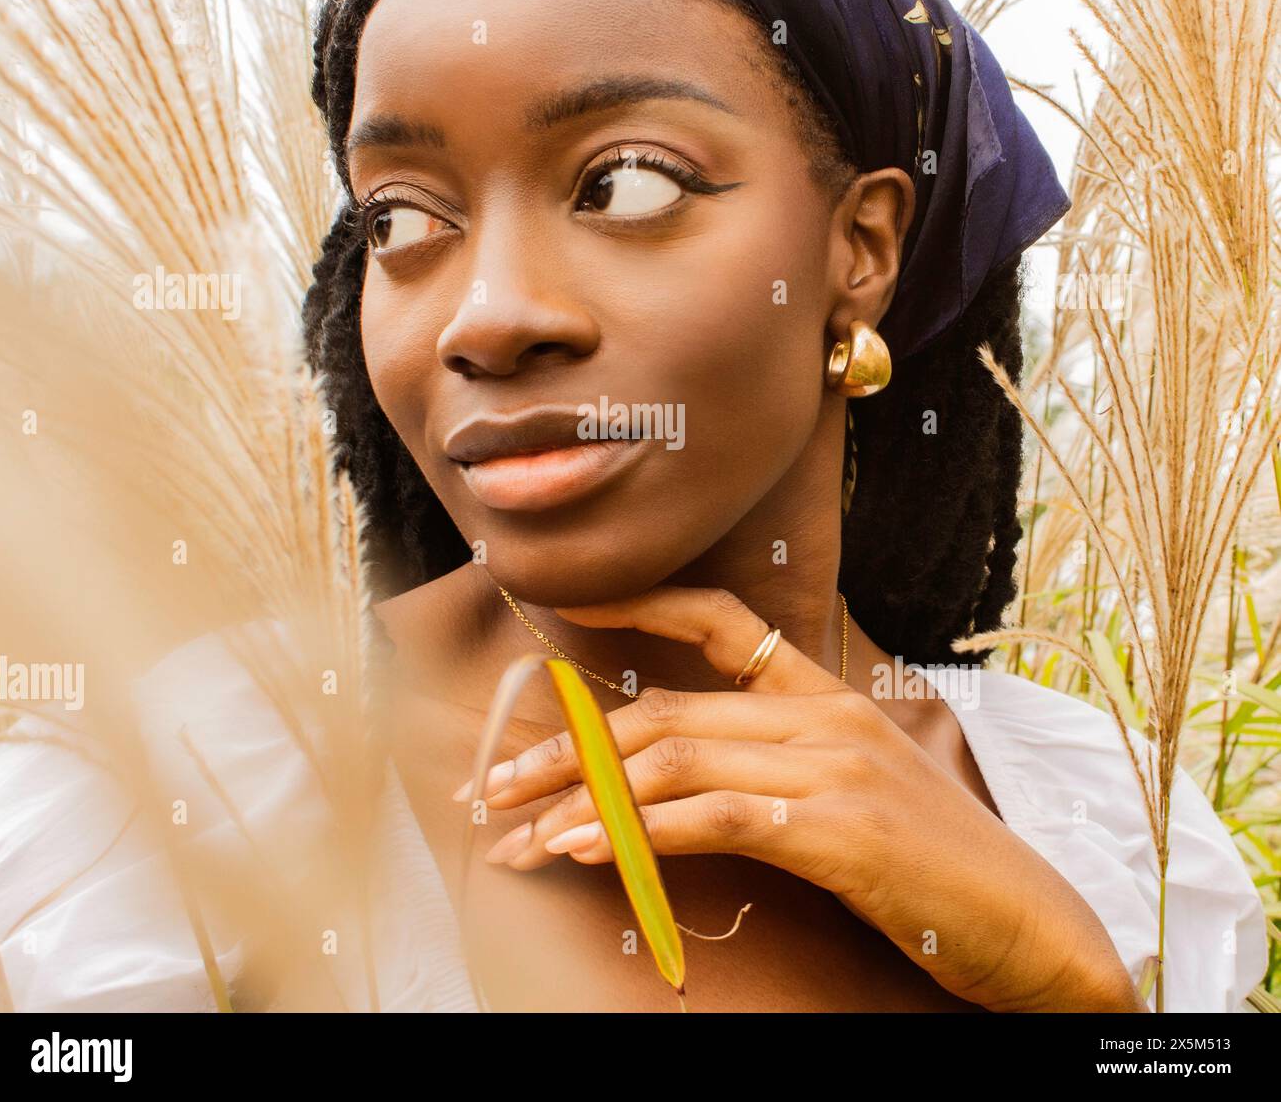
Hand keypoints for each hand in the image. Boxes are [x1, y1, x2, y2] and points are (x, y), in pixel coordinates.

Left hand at [457, 585, 1145, 1012]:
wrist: (1027, 921)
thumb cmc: (934, 860)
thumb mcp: (851, 788)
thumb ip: (773, 764)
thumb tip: (672, 779)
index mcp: (826, 695)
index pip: (724, 619)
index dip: (643, 603)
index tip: (568, 610)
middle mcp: (822, 716)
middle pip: (664, 712)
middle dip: (568, 748)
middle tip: (497, 786)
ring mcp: (832, 768)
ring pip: (674, 762)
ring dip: (582, 798)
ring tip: (520, 833)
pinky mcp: (838, 831)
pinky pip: (713, 818)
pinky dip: (638, 833)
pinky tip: (585, 849)